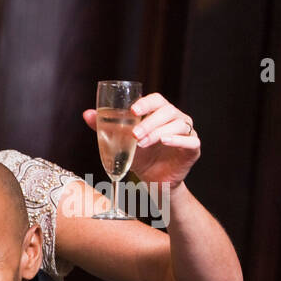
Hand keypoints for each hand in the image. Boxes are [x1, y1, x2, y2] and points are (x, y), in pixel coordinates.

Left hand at [83, 92, 198, 189]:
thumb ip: (106, 128)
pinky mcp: (193, 148)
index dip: (145, 103)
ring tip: (142, 143)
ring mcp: (186, 132)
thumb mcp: (121, 143)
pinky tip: (165, 142)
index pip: (156, 100)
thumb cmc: (140, 157)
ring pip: (178, 124)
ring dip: (158, 132)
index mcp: (159, 113)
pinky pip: (190, 140)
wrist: (154, 181)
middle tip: (134, 134)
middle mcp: (175, 119)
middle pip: (167, 111)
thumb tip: (87, 114)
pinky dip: (178, 140)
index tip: (132, 110)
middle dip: (149, 122)